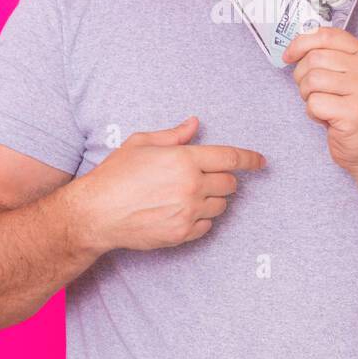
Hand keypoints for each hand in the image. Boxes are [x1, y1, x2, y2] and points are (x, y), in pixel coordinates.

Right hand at [71, 116, 265, 252]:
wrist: (96, 213)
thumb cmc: (115, 174)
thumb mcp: (141, 143)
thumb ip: (173, 135)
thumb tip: (195, 124)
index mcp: (184, 159)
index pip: (230, 157)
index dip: (250, 159)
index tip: (261, 162)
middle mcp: (191, 186)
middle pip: (229, 184)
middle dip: (224, 179)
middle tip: (206, 177)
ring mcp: (188, 212)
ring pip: (221, 206)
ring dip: (213, 199)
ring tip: (188, 195)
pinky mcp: (182, 234)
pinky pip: (207, 226)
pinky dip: (202, 218)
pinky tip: (182, 211)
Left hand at [282, 26, 357, 173]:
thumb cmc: (350, 109)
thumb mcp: (343, 75)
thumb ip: (326, 56)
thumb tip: (294, 47)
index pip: (326, 34)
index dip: (300, 43)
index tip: (289, 56)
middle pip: (314, 58)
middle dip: (302, 76)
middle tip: (312, 92)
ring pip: (312, 80)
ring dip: (307, 96)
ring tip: (322, 105)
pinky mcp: (354, 112)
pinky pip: (315, 103)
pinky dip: (313, 113)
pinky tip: (327, 118)